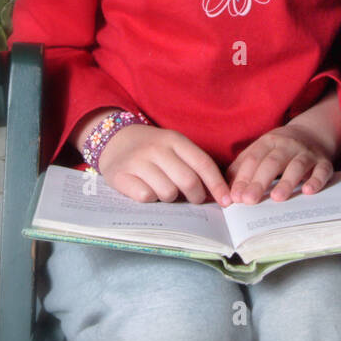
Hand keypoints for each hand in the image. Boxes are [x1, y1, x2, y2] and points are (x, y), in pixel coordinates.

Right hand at [96, 123, 230, 205]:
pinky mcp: (120, 175)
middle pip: (188, 181)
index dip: (217, 185)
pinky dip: (150, 199)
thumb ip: (192, 165)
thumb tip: (217, 193)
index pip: (203, 164)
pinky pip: (146, 197)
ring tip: (164, 190)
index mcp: (175, 140)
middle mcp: (157, 148)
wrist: (114, 140)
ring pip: (168, 192)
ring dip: (170, 198)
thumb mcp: (173, 148)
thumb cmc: (152, 150)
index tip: (226, 201)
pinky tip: (147, 190)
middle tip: (194, 200)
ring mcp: (138, 161)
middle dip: (196, 196)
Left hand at [226, 122, 335, 203]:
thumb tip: (224, 192)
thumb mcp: (258, 151)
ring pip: (297, 166)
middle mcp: (287, 146)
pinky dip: (316, 180)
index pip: (253, 159)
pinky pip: (322, 170)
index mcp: (268, 142)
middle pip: (272, 162)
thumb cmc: (279, 149)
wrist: (312, 134)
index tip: (235, 197)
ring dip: (287, 182)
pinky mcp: (323, 162)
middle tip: (250, 200)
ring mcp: (306, 153)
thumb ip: (240, 169)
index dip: (243, 178)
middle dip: (260, 181)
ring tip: (277, 198)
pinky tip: (309, 191)